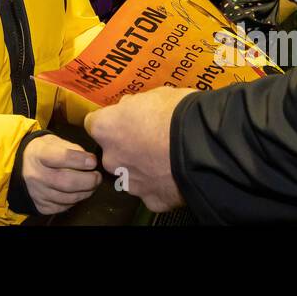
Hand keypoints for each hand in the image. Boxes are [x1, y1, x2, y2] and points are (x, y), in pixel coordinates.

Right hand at [20, 134, 101, 214]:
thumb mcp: (54, 142)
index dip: (80, 160)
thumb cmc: (42, 152)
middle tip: (97, 176)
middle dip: (88, 181)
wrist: (22, 167)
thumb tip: (89, 161)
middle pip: (66, 182)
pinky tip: (78, 192)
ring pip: (68, 198)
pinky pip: (63, 207)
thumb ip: (72, 149)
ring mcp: (37, 193)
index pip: (61, 158)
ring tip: (91, 184)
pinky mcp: (41, 206)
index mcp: (39, 154)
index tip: (92, 161)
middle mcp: (36, 175)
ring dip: (85, 192)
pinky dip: (75, 200)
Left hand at [84, 87, 188, 212]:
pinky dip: (160, 185)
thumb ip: (133, 106)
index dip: (111, 121)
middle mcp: (111, 159)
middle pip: (112, 152)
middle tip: (150, 140)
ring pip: (130, 174)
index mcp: (106, 129)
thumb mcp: (151, 95)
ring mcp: (130, 182)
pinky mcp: (151, 200)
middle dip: (127, 147)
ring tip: (166, 159)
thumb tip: (130, 108)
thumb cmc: (175, 112)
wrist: (202, 145)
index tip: (124, 119)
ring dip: (142, 167)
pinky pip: (152, 191)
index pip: (94, 123)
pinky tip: (175, 175)